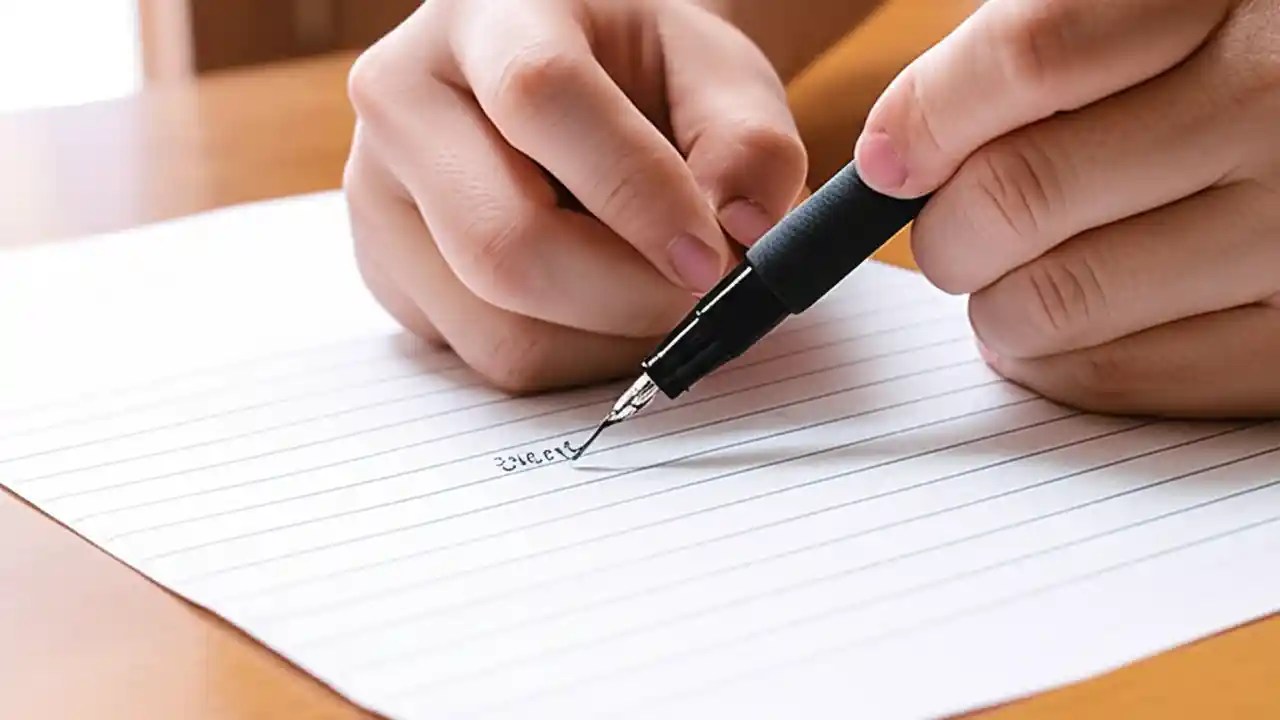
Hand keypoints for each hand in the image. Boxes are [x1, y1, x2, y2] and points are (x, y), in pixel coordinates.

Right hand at [343, 0, 806, 391]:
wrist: (561, 87)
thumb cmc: (638, 73)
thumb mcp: (714, 70)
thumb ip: (750, 140)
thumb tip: (741, 234)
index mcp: (485, 15)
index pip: (541, 98)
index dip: (637, 193)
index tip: (712, 258)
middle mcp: (402, 102)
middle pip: (505, 245)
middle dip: (631, 297)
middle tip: (703, 293)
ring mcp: (377, 200)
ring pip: (503, 334)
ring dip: (612, 341)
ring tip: (655, 289)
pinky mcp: (389, 279)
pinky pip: (495, 361)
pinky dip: (577, 355)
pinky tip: (600, 299)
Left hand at [856, 0, 1279, 417]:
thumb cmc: (1235, 55)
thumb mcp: (1160, 10)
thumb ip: (1040, 47)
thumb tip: (896, 154)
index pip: (1033, 55)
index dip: (928, 117)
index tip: (888, 160)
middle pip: (1023, 193)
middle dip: (947, 228)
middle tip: (949, 230)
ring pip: (1058, 300)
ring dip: (991, 304)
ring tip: (1004, 278)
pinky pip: (1125, 376)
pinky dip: (1049, 365)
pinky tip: (1048, 332)